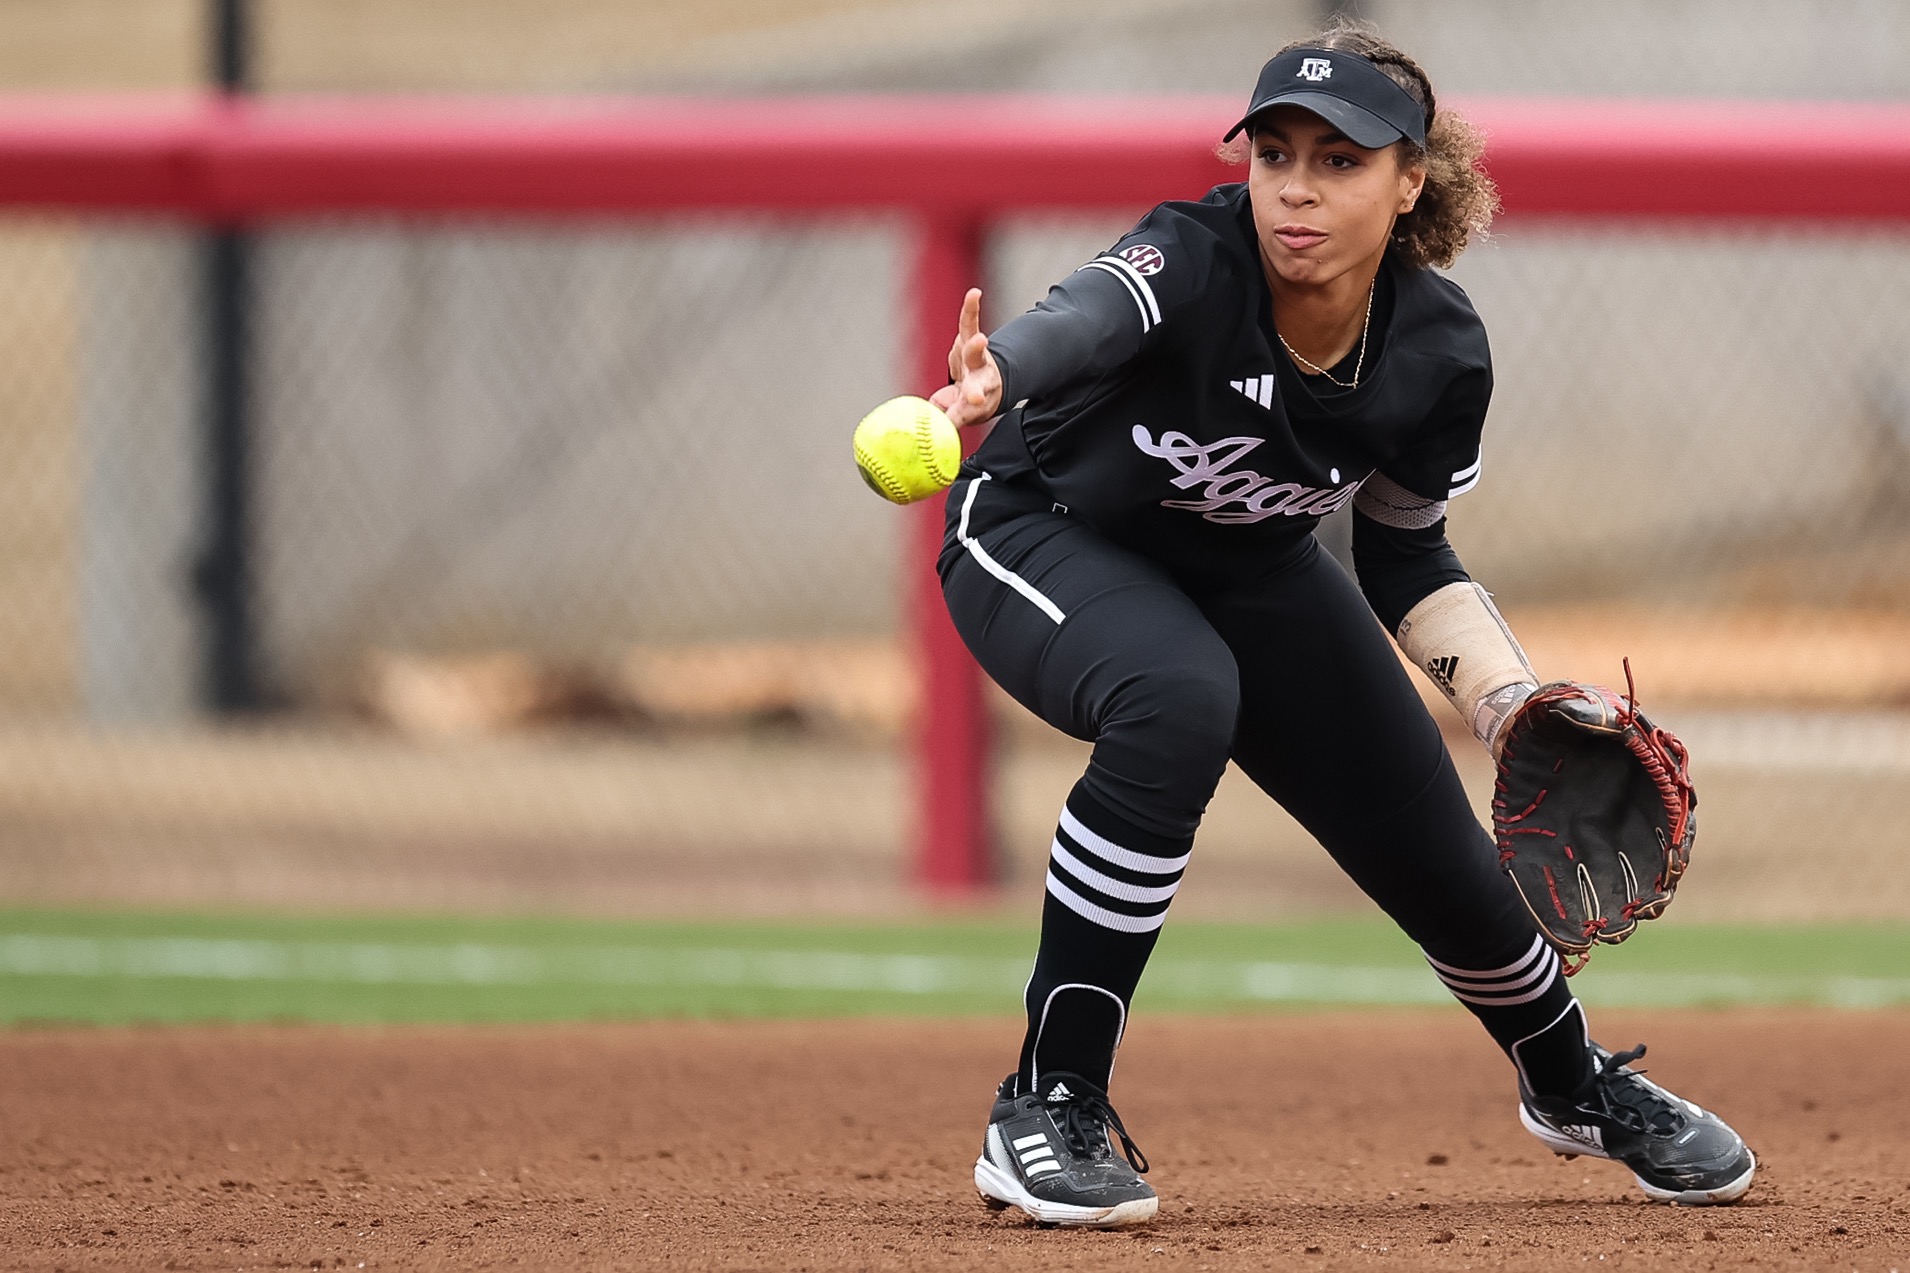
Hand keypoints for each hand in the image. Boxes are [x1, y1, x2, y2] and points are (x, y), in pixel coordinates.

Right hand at [928, 288, 1002, 427]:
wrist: (988, 382)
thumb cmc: (967, 400)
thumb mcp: (959, 414)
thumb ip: (944, 418)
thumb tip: (927, 425)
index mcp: (972, 403)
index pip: (964, 414)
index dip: (958, 419)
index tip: (952, 429)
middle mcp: (978, 382)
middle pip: (976, 386)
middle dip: (974, 393)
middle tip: (974, 399)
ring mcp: (975, 360)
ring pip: (974, 353)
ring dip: (974, 347)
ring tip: (980, 339)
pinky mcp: (970, 338)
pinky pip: (968, 322)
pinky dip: (970, 308)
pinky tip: (975, 293)